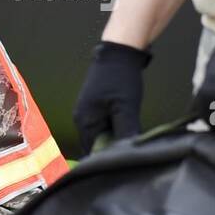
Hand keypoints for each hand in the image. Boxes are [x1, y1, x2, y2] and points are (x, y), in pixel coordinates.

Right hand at [72, 41, 150, 155]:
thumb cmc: (120, 79)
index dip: (108, 158)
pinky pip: (104, 124)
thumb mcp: (126, 106)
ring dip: (116, 137)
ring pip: (102, 134)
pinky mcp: (96, 107)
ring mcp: (88, 112)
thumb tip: (128, 152)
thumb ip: (126, 130)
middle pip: (97, 143)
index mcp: (84, 122)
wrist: (118, 53)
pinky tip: (128, 124)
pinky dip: (116, 127)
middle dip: (113, 147)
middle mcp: (82, 119)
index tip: (125, 161)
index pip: (92, 151)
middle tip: (133, 148)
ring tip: (132, 135)